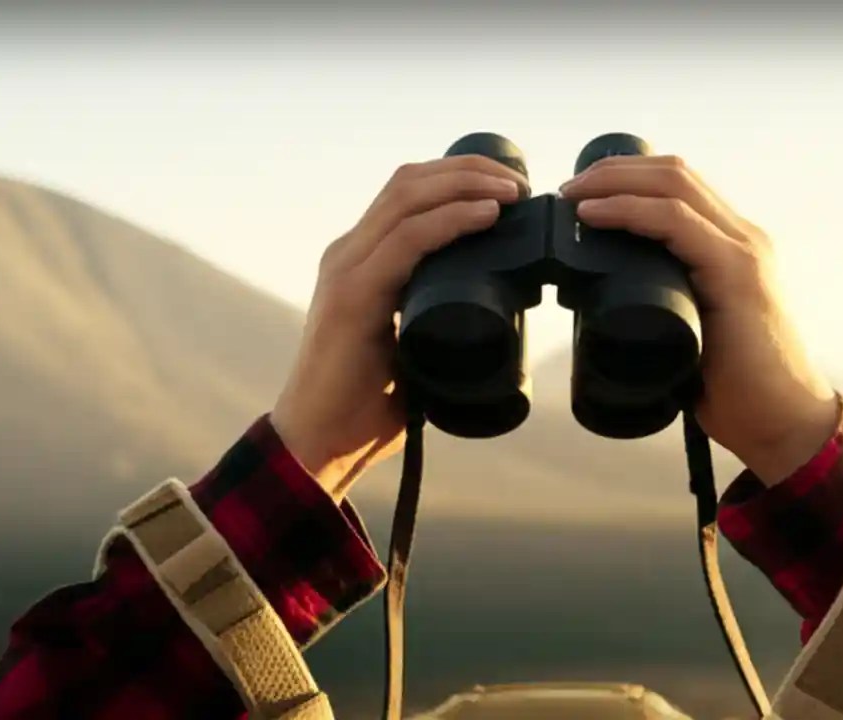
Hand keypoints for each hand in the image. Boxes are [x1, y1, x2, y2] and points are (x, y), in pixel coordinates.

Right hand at [272, 156, 528, 500]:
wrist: (320, 444)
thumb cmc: (368, 404)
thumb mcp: (415, 345)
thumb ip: (440, 321)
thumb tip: (502, 319)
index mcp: (363, 260)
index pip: (410, 192)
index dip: (460, 176)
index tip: (513, 187)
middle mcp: (349, 253)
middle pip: (411, 181)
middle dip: (470, 170)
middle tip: (522, 183)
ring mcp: (347, 270)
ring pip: (408, 197)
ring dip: (466, 185)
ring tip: (514, 191)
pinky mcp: (352, 296)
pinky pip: (406, 240)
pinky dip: (450, 221)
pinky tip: (485, 215)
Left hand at [560, 156, 839, 484]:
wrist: (782, 422)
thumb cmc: (735, 386)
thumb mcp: (691, 330)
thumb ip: (665, 305)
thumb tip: (604, 305)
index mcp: (732, 246)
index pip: (678, 186)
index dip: (626, 177)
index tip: (580, 193)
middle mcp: (742, 237)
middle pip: (673, 173)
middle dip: (613, 170)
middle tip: (567, 188)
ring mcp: (743, 251)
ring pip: (675, 185)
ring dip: (614, 182)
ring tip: (572, 195)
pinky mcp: (737, 272)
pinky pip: (677, 222)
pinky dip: (630, 211)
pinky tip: (594, 216)